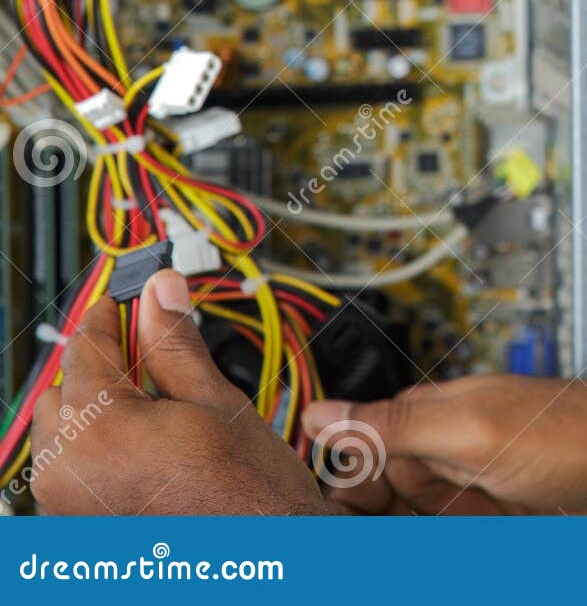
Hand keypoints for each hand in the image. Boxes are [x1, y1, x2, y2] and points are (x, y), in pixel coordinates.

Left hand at [29, 269, 323, 514]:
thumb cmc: (248, 494)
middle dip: (105, 367)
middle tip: (157, 352)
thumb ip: (174, 343)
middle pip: (65, 388)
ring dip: (98, 408)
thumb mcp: (216, 400)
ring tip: (158, 405)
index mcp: (97, 429)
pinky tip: (148, 442)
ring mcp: (67, 502)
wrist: (263, 554)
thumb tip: (162, 291)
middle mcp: (66, 469)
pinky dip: (99, 445)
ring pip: (63, 429)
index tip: (130, 295)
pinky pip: (71, 466)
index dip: (114, 313)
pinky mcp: (77, 523)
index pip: (87, 348)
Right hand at [300, 376, 586, 514]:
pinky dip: (438, 537)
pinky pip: (454, 538)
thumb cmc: (577, 432)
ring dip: (403, 528)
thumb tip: (324, 414)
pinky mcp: (502, 524)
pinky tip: (447, 531)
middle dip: (366, 516)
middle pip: (385, 493)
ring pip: (417, 520)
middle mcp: (454, 450)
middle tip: (349, 539)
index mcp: (438, 414)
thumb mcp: (472, 429)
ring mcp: (478, 490)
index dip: (343, 481)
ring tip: (392, 532)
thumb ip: (396, 426)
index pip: (366, 446)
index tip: (323, 514)